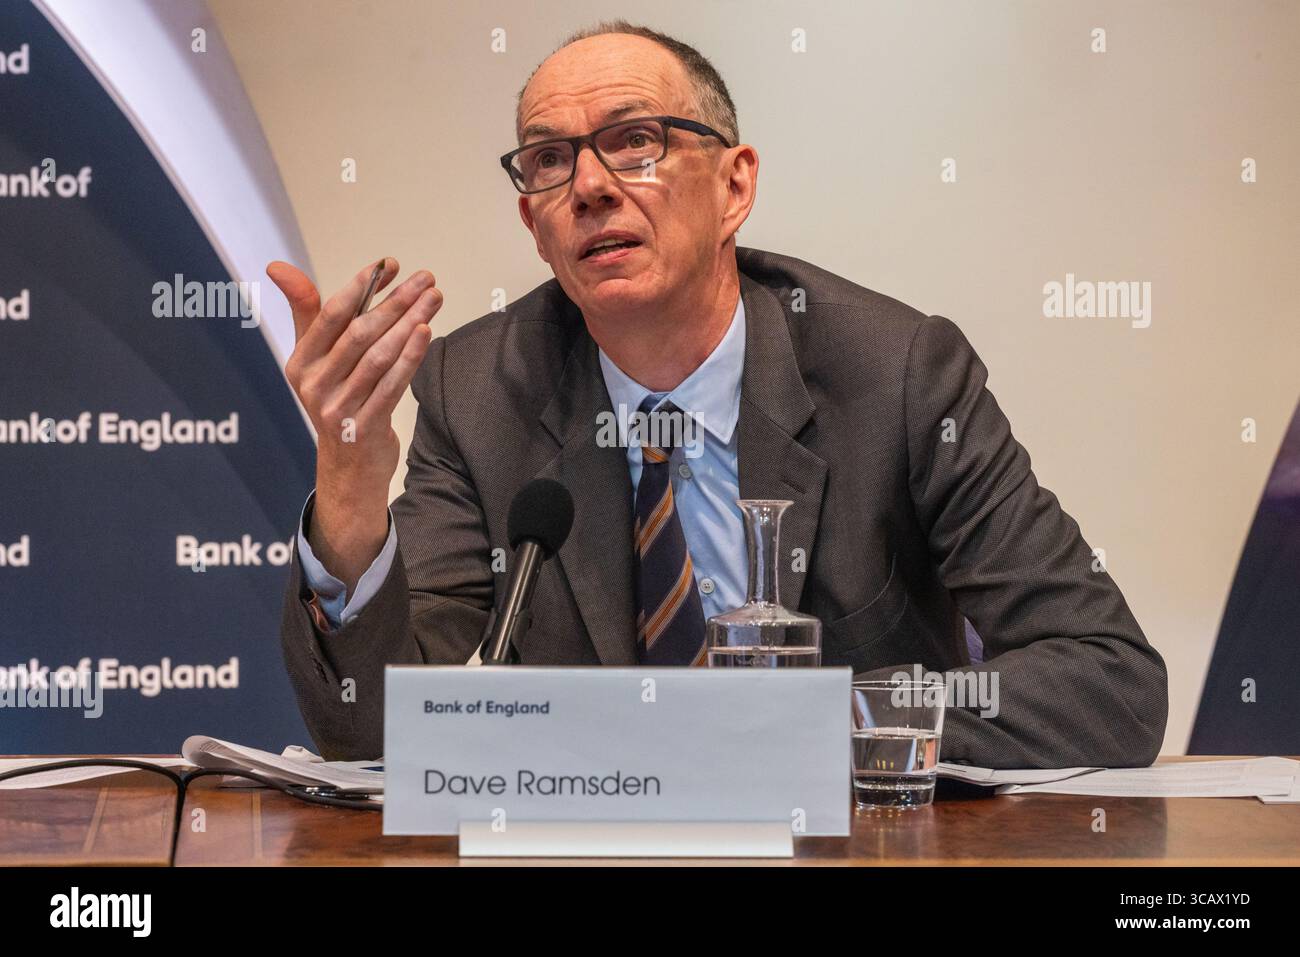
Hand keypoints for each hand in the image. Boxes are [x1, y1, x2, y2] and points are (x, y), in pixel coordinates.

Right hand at [268, 258, 441, 591]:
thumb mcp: (316, 360)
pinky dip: (411, 357)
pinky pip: (392, 385)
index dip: (359, 286)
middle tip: (425, 278)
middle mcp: (314, 385)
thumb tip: (279, 266)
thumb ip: (307, 313)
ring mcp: (338, 409)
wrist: (349, 469)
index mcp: (300, 363)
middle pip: (360, 333)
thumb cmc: (338, 400)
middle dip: (395, 301)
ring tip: (435, 297)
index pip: (329, 315)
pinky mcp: (364, 427)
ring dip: (410, 322)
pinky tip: (427, 332)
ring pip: (379, 356)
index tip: (387, 264)